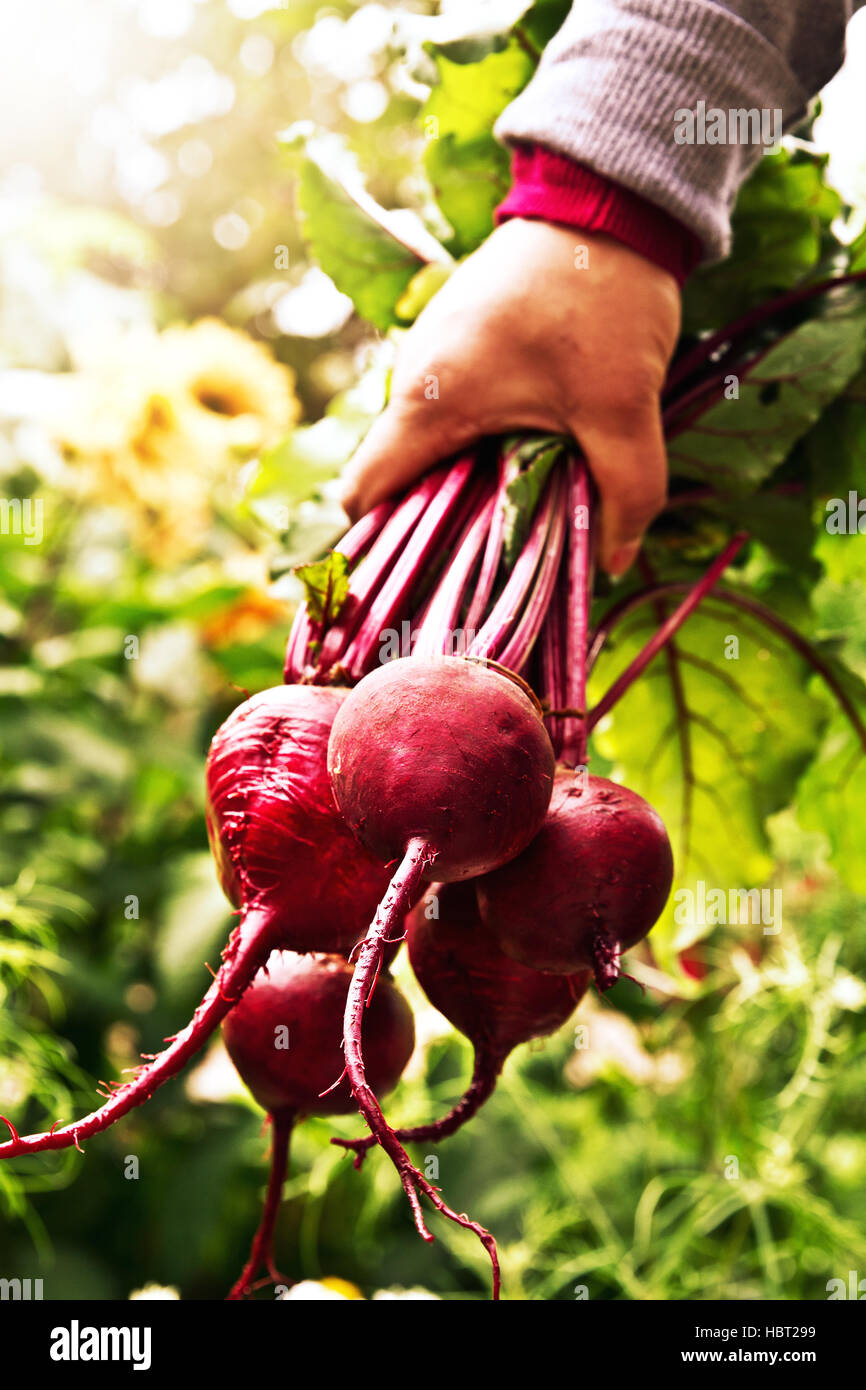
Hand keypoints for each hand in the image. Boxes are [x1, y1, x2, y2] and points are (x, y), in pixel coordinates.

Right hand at [340, 219, 680, 574]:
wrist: (609, 195)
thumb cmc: (602, 299)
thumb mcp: (624, 409)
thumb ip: (625, 494)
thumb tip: (613, 563)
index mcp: (428, 400)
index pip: (362, 494)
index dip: (376, 547)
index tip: (412, 585)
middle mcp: (414, 378)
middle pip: (401, 480)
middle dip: (438, 527)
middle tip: (488, 565)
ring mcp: (434, 355)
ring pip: (431, 447)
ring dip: (466, 485)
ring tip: (518, 516)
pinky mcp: (461, 341)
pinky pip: (454, 413)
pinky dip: (480, 446)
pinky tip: (530, 458)